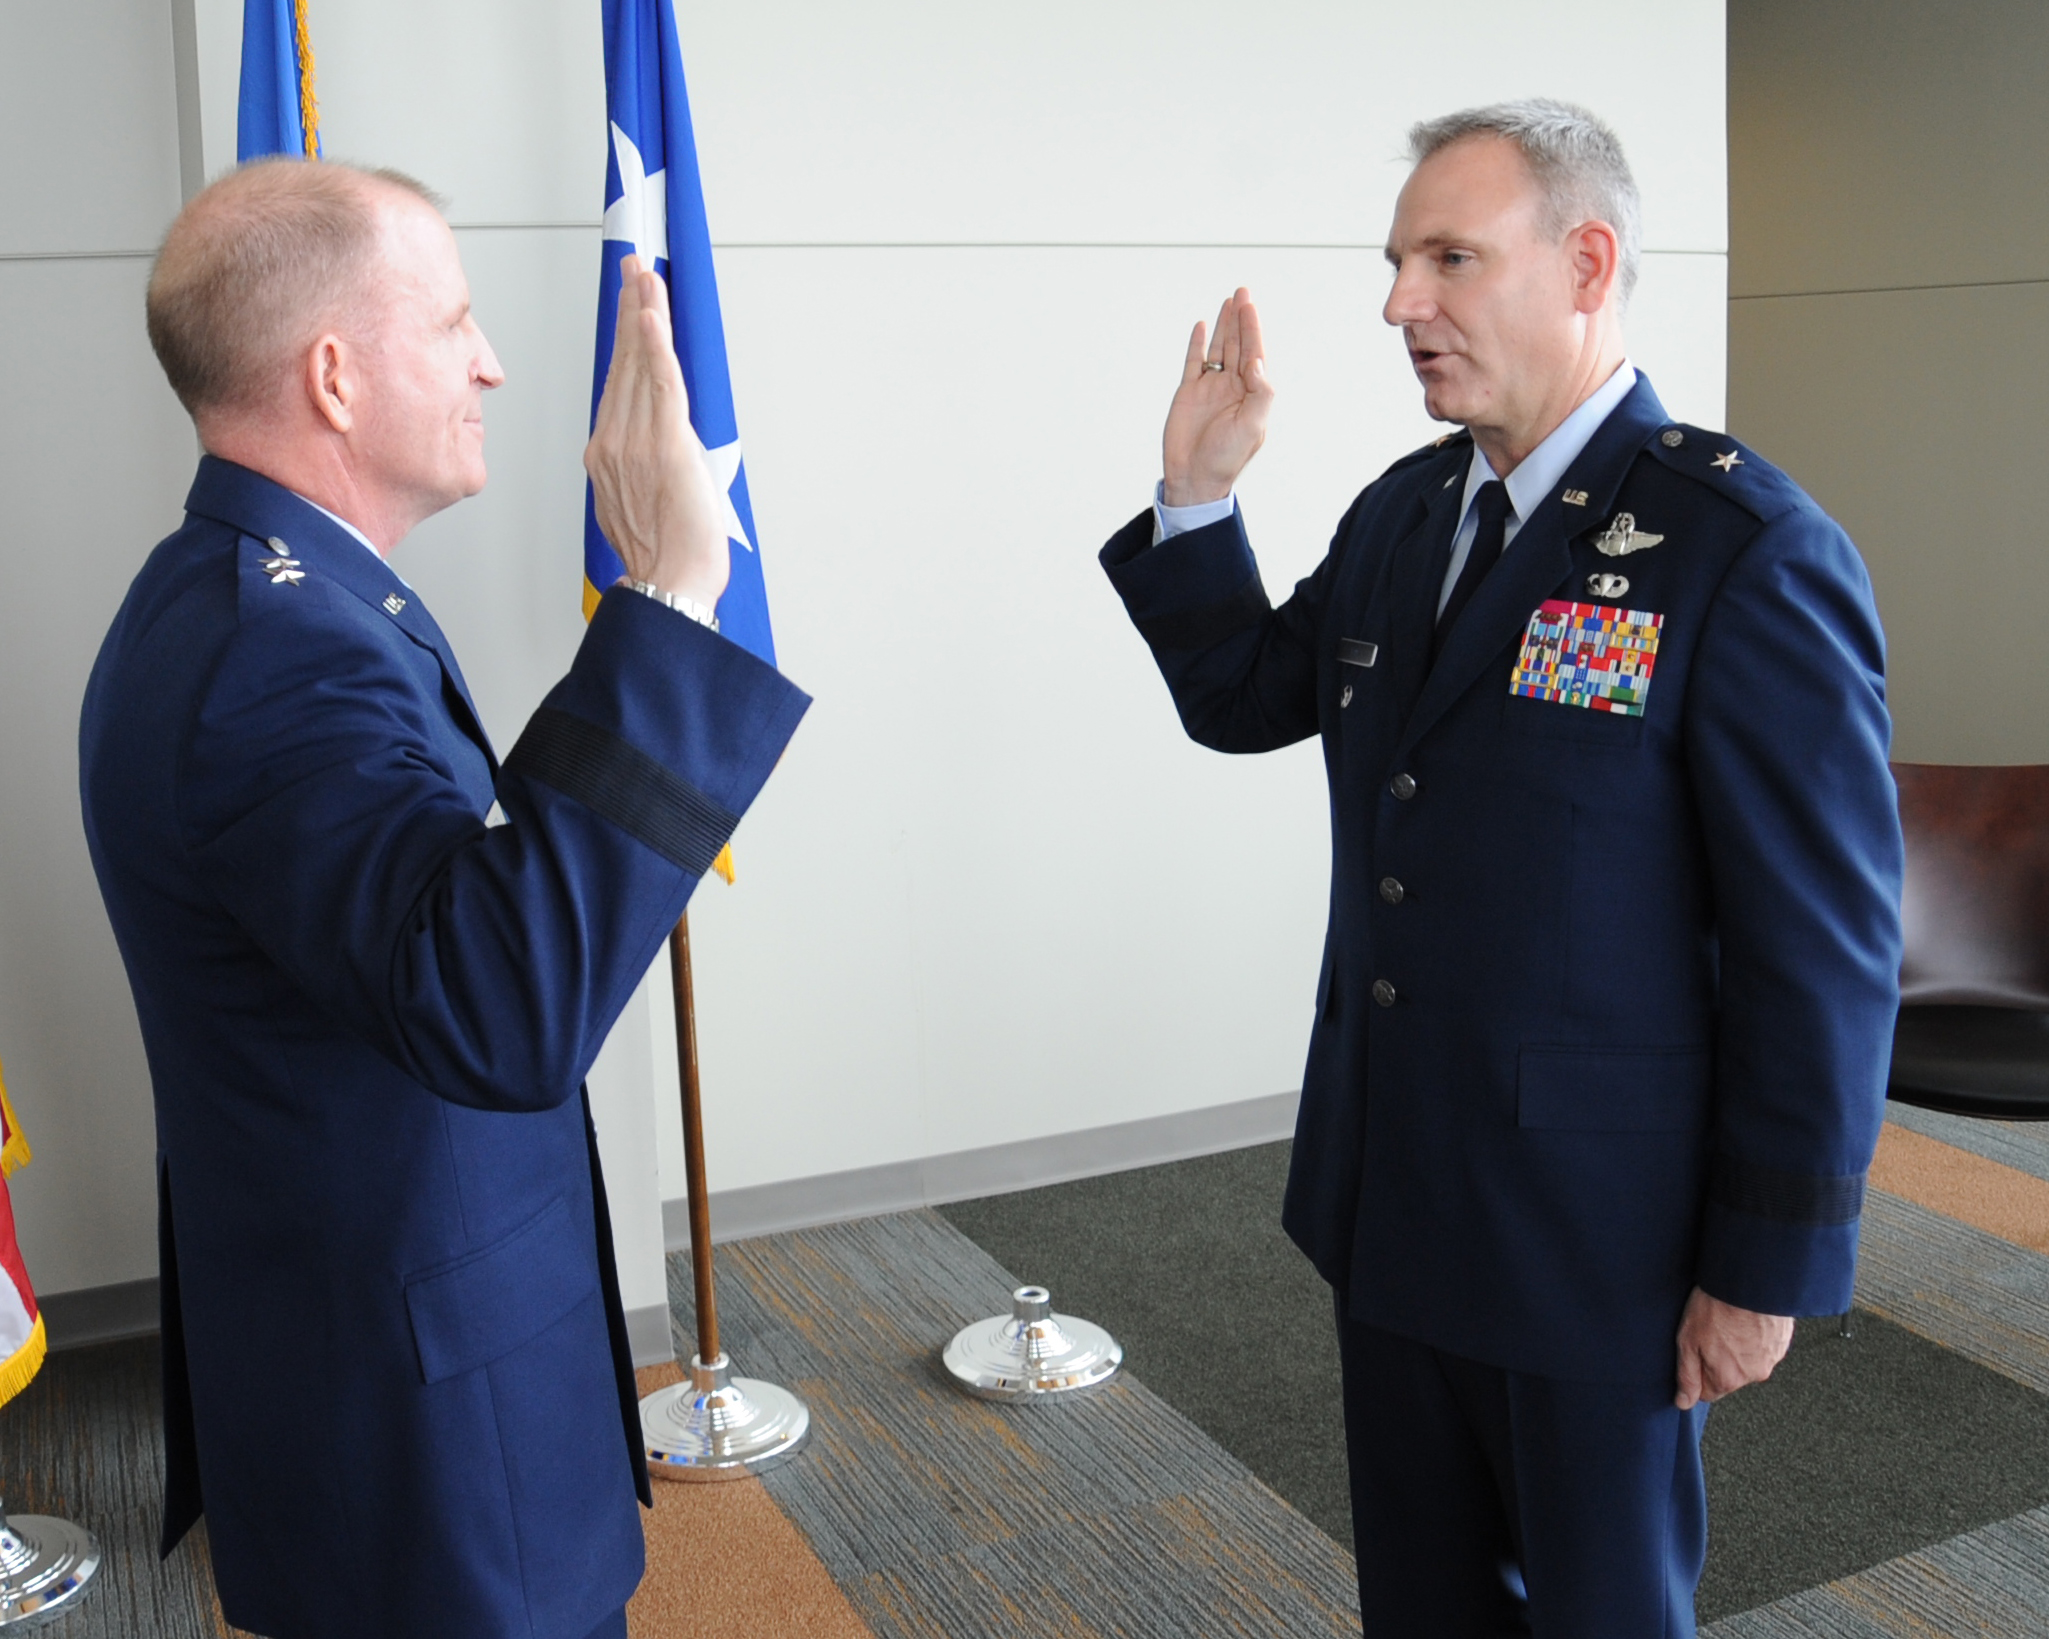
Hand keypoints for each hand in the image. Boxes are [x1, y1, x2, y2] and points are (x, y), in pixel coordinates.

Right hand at [583, 256, 730, 608]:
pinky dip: (655, 345)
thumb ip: (639, 472)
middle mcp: (614, 441)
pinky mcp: (666, 443)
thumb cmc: (663, 559)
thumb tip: (654, 458)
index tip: (629, 303)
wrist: (668, 586)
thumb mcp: (639, 506)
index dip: (624, 338)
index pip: (617, 381)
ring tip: (645, 274)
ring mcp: (636, 440)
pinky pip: (659, 383)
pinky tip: (652, 314)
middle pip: (623, 361)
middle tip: (632, 268)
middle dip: (629, 309)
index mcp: (606, 454)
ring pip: (640, 362)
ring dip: (644, 311)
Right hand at [1161, 287, 1274, 506]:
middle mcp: (1232, 387)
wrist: (1194, 478)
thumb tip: (1256, 362)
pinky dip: (1198, 344)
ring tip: (1227, 303)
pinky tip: (1202, 327)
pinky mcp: (1188, 393)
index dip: (1252, 329)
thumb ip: (1260, 393)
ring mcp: (1209, 388)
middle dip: (1240, 319)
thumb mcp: (1253, 427)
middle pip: (1238, 345)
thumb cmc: (1226, 459)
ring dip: (1223, 326)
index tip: (1249, 306)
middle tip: (1242, 292)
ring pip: (1218, 349)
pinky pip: (1194, 362)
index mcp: (1251, 394)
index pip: (1253, 353)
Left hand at [1674, 1287, 1792, 1409]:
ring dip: (1738, 1346)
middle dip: (1718, 1358)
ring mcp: (1772, 1358)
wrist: (1750, 1282)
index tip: (1695, 1351)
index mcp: (1728, 1379)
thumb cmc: (1716, 1307)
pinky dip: (1755, 1336)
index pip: (1707, 1392)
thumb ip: (1687, 1376)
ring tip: (1729, 1320)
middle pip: (1728, 1375)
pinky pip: (1764, 1345)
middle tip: (1711, 1330)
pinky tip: (1745, 1316)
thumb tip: (1683, 1402)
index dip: (1696, 1371)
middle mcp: (1753, 1375)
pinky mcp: (1782, 1342)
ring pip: (1747, 1360)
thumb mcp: (1688, 1341)